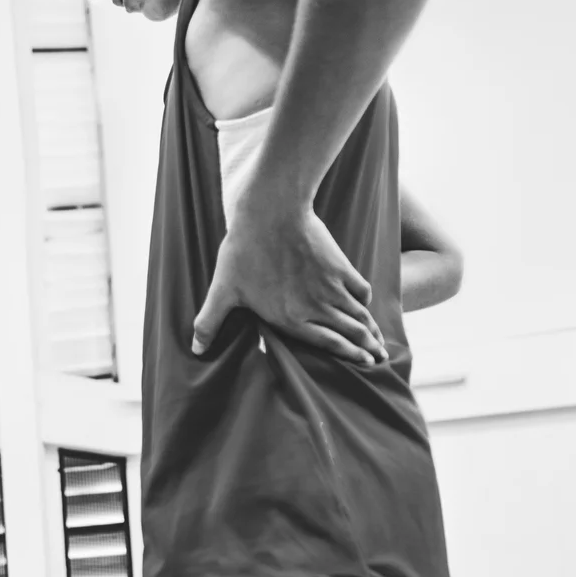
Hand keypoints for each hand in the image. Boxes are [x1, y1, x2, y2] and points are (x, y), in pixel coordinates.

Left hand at [193, 188, 386, 366]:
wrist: (271, 212)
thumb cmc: (243, 251)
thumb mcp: (223, 290)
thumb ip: (209, 322)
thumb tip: (195, 349)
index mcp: (290, 318)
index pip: (329, 344)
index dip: (349, 355)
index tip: (364, 363)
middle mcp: (316, 307)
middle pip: (351, 332)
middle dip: (368, 348)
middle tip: (380, 358)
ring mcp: (330, 286)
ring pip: (359, 314)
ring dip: (372, 329)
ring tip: (380, 340)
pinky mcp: (339, 265)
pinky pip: (360, 288)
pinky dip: (365, 299)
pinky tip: (365, 304)